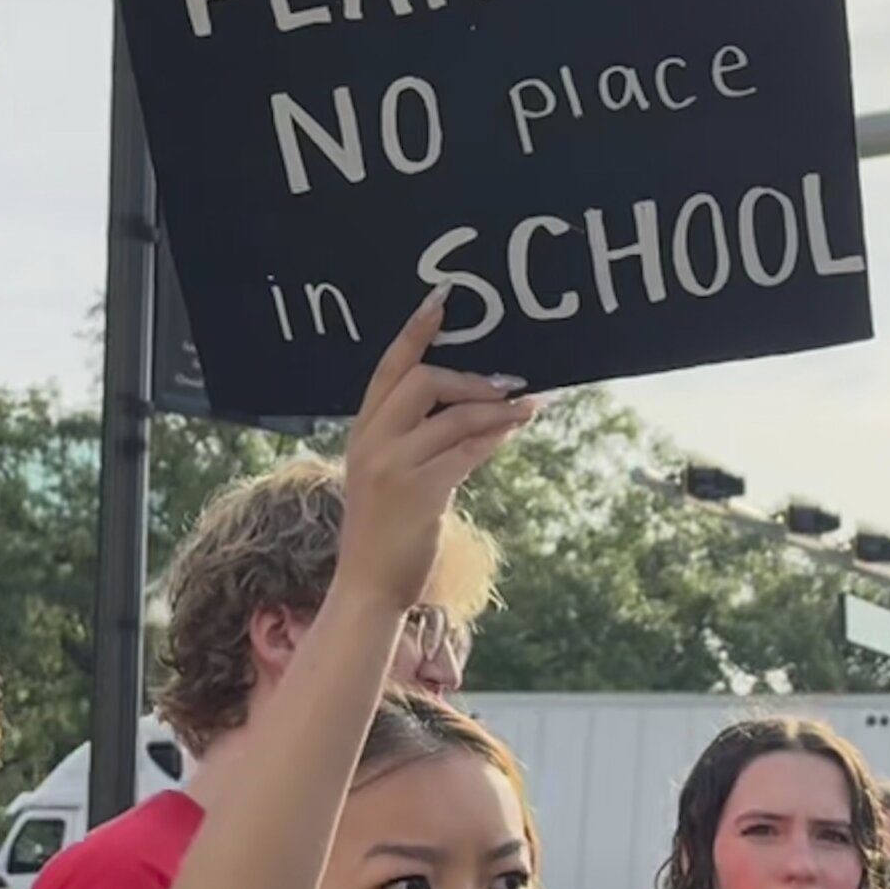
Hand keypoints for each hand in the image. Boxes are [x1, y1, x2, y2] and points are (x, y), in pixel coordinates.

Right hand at [338, 287, 535, 609]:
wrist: (368, 587)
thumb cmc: (384, 533)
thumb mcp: (385, 476)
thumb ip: (412, 441)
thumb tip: (469, 408)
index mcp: (362, 433)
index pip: (386, 369)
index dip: (414, 333)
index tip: (441, 301)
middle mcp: (372, 442)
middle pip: (424, 380)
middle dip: (472, 377)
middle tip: (508, 382)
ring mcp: (393, 466)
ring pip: (456, 415)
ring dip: (499, 407)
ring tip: (528, 406)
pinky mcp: (420, 491)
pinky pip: (468, 449)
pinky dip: (498, 435)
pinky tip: (517, 428)